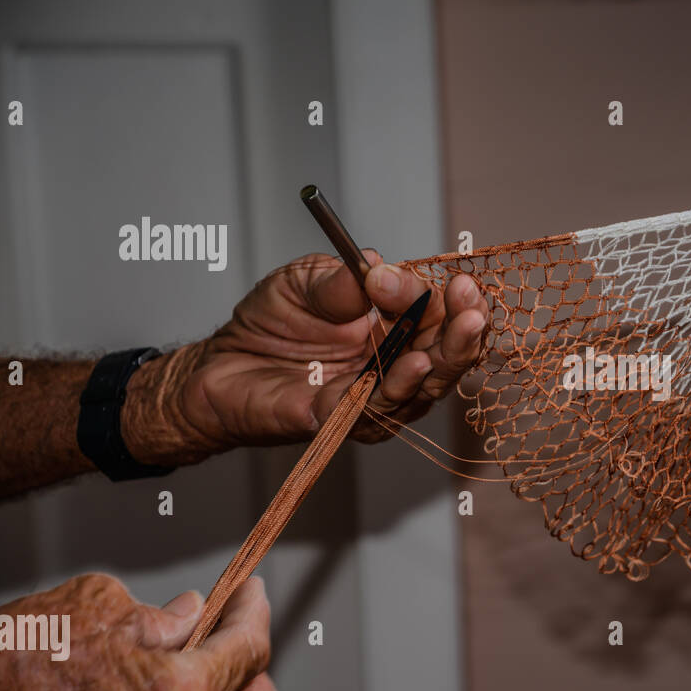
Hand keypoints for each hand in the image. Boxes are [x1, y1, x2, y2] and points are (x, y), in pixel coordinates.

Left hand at [124, 251, 488, 463]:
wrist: (220, 364)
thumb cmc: (271, 322)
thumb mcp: (306, 282)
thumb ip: (343, 278)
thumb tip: (380, 268)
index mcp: (397, 326)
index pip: (441, 315)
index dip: (449, 299)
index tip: (453, 281)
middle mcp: (395, 365)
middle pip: (447, 356)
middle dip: (463, 332)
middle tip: (471, 309)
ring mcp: (374, 399)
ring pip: (421, 388)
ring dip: (441, 362)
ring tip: (451, 335)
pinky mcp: (342, 422)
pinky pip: (374, 409)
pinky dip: (396, 388)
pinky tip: (413, 365)